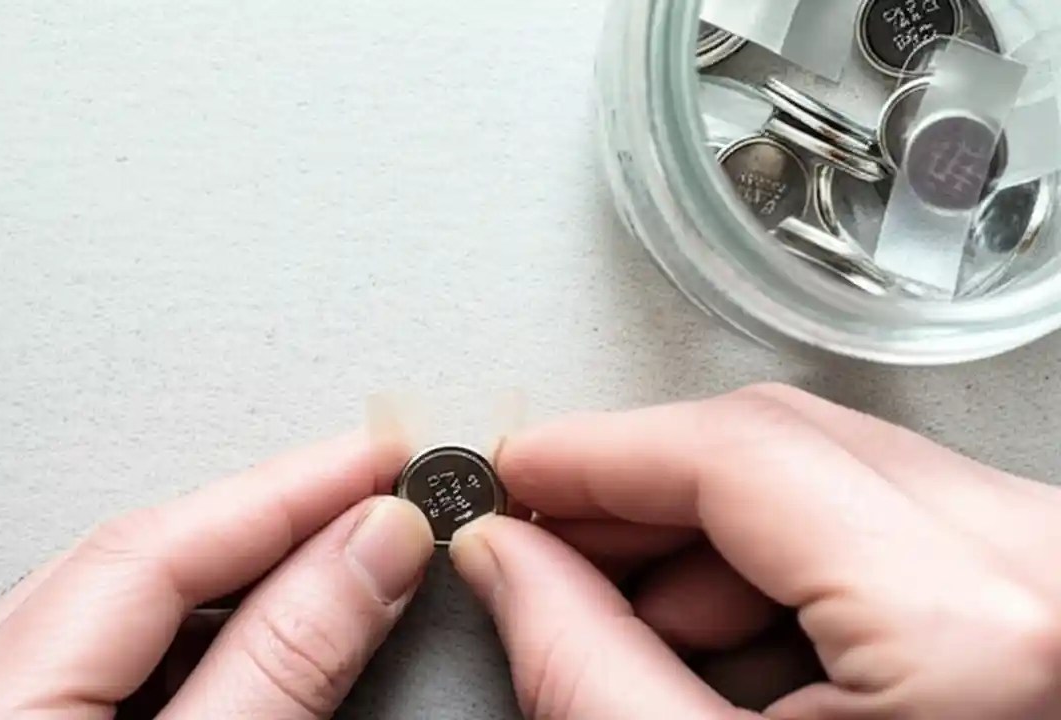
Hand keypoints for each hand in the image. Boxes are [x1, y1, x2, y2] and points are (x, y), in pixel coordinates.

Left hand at [0, 434, 433, 718]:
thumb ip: (276, 668)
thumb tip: (371, 549)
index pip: (160, 545)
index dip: (289, 489)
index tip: (385, 462)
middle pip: (134, 561)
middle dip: (267, 516)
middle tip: (375, 495)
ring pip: (116, 605)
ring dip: (232, 570)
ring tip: (333, 551)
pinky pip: (99, 654)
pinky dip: (189, 630)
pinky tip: (243, 636)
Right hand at [451, 384, 1060, 718]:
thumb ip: (584, 661)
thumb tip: (510, 559)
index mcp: (979, 632)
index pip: (743, 454)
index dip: (600, 454)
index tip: (521, 471)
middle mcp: (1049, 575)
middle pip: (791, 442)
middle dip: (644, 485)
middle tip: (547, 526)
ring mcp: (1060, 575)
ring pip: (843, 467)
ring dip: (710, 522)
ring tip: (625, 592)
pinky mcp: (1048, 593)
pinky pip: (897, 515)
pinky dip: (785, 553)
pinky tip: (720, 615)